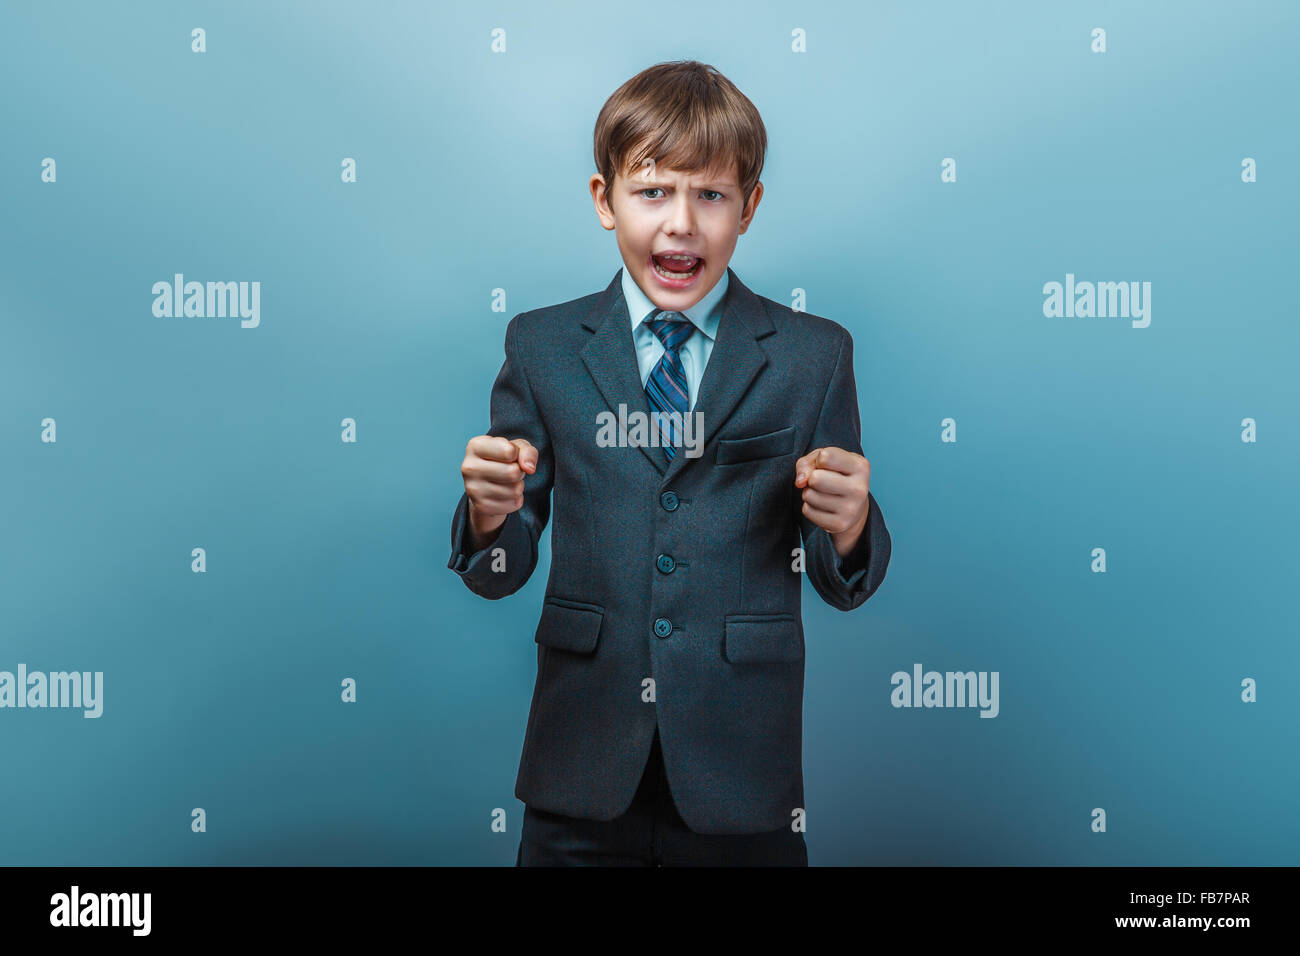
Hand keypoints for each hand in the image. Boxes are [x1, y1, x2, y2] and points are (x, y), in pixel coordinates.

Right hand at [461, 435, 537, 551]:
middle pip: (512, 472)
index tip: (510, 454)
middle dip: (519, 471)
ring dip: (518, 486)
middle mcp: (469, 467)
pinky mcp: (481, 506)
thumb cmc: (503, 460)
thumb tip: (529, 467)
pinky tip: (504, 494)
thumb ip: (527, 451)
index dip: (517, 454)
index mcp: (475, 446)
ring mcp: (473, 489)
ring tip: (506, 482)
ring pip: (515, 490)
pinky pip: (514, 504)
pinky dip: (515, 499)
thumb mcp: (517, 448)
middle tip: (511, 470)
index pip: (509, 451)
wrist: (486, 485)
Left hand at [793, 446, 869, 557]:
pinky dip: (809, 507)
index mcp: (860, 466)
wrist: (854, 508)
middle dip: (812, 478)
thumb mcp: (825, 460)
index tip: (828, 466)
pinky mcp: (840, 524)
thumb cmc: (836, 476)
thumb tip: (800, 482)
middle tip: (822, 481)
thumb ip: (807, 463)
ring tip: (822, 494)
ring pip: (809, 495)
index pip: (825, 457)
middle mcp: (859, 488)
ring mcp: (851, 509)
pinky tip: (822, 506)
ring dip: (809, 493)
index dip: (819, 460)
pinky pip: (807, 511)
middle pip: (816, 478)